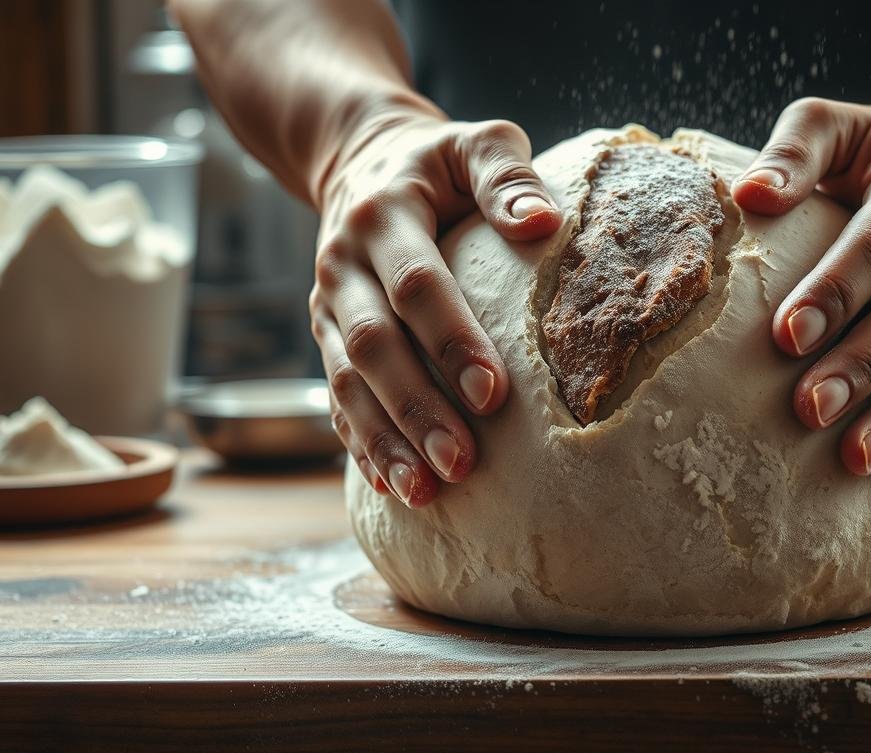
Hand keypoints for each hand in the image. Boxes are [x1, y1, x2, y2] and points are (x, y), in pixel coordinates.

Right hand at [310, 102, 561, 504]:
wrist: (361, 160)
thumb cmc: (439, 161)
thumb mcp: (475, 141)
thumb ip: (506, 173)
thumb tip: (545, 221)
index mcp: (381, 215)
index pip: (416, 284)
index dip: (452, 339)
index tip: (494, 392)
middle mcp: (342, 264)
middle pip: (374, 347)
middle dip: (418, 408)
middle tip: (462, 463)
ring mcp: (327, 306)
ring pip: (346, 383)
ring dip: (385, 441)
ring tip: (426, 492)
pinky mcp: (325, 337)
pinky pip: (335, 398)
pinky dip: (361, 444)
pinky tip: (392, 486)